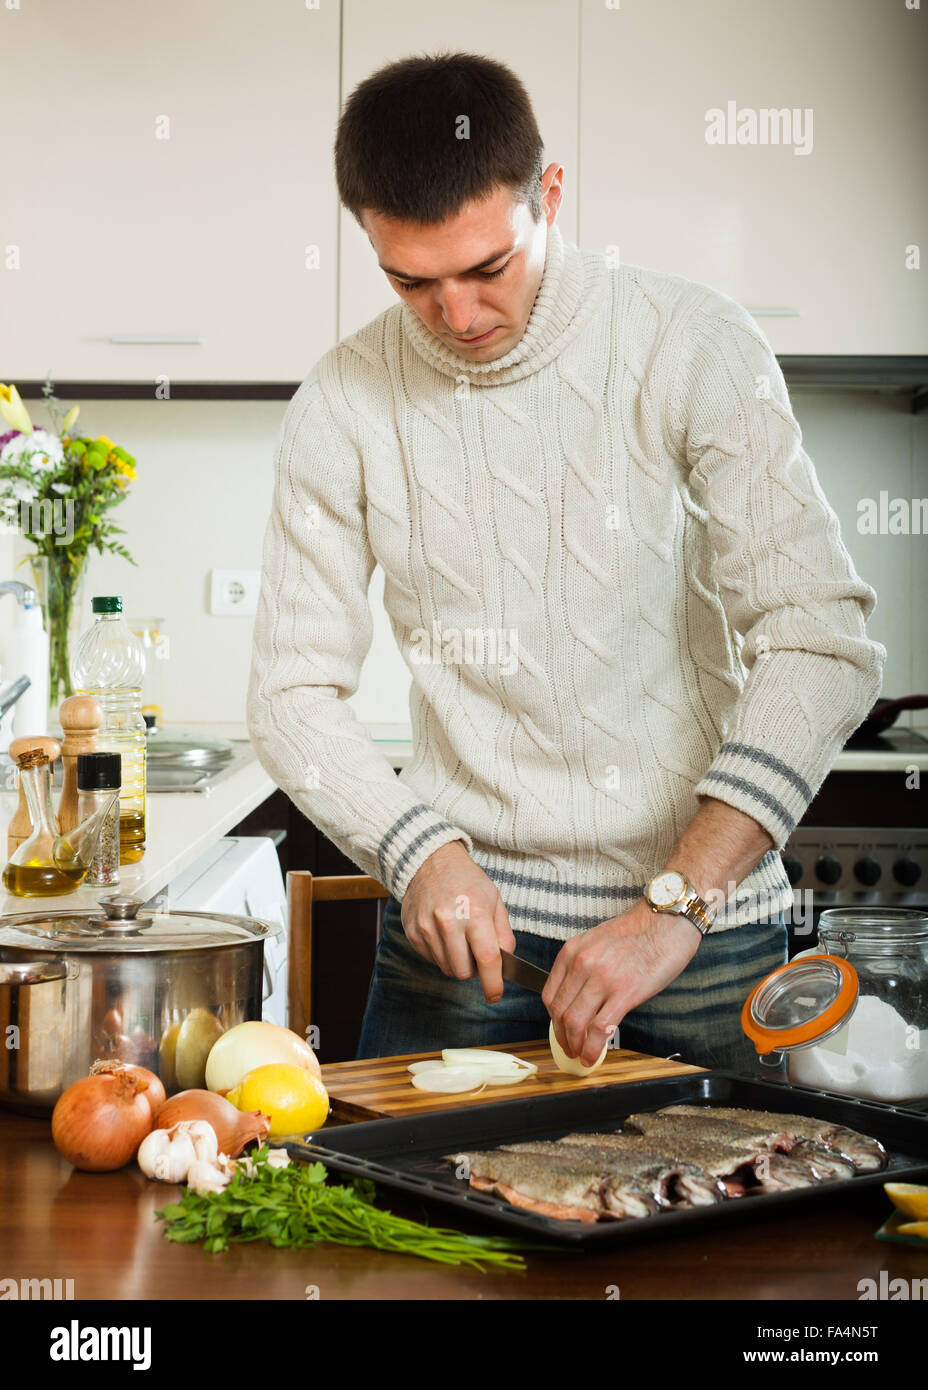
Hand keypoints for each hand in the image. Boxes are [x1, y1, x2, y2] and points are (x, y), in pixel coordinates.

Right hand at [400, 841, 516, 1002]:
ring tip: (458, 939)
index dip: (493, 983)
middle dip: (473, 970)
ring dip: (456, 962)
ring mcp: (427, 927)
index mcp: (475, 912)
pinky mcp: (413, 932)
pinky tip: (443, 934)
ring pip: (446, 968)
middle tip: (475, 952)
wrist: (429, 861)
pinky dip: (440, 954)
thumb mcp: (494, 900)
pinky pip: (430, 959)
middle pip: (463, 971)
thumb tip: (506, 962)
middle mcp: (449, 921)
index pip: (487, 959)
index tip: (494, 995)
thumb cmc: (466, 880)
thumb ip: (503, 933)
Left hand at [542, 899, 700, 1066]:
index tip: (560, 1030)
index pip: (550, 995)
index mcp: (572, 952)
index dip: (552, 1020)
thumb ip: (583, 968)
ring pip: (575, 1023)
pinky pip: (599, 1029)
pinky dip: (592, 1049)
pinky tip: (593, 1057)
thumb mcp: (597, 942)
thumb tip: (578, 1000)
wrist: (667, 922)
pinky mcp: (624, 993)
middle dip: (562, 1037)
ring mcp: (602, 979)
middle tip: (569, 1049)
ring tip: (581, 1056)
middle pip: (560, 1012)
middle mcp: (582, 964)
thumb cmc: (637, 932)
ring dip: (574, 1046)